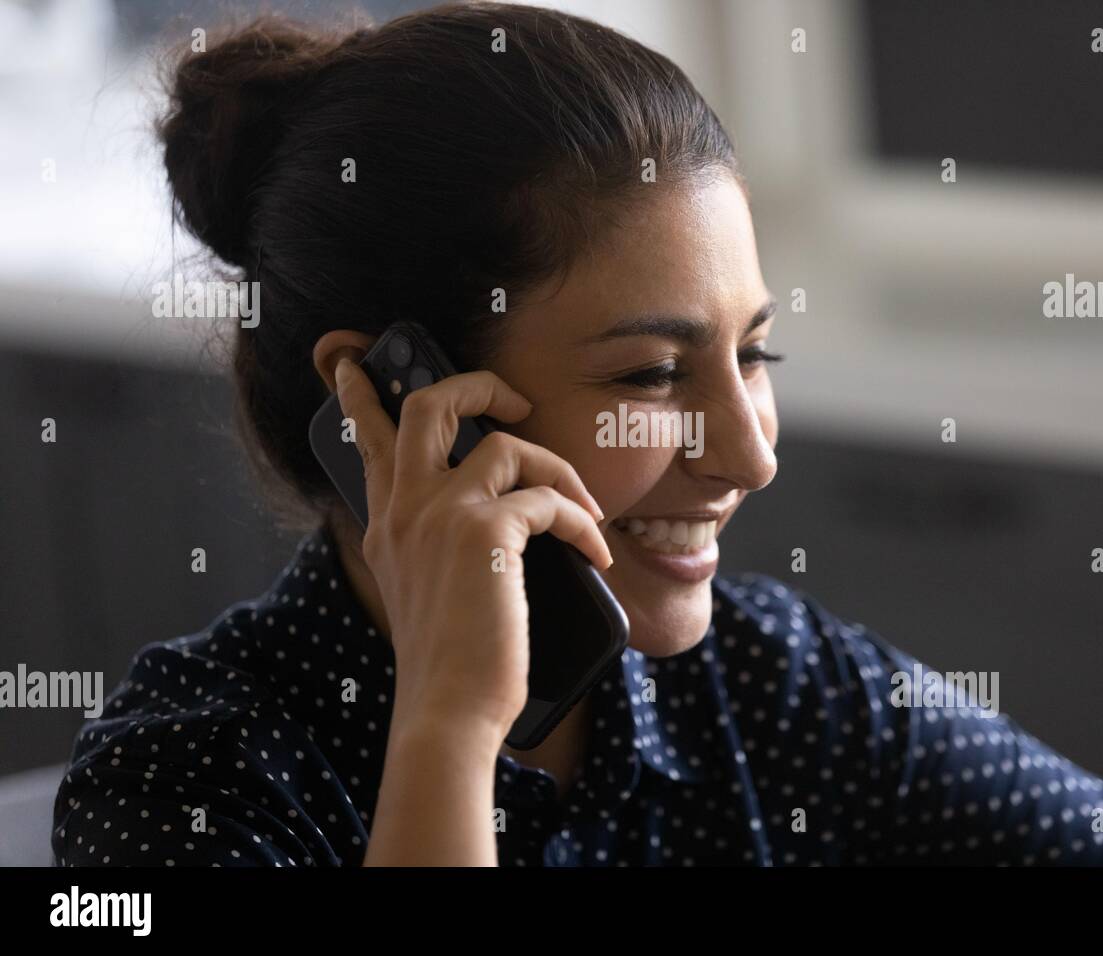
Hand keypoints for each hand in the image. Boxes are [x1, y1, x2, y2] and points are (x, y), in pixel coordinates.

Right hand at [333, 358, 611, 744]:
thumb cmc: (449, 664)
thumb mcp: (424, 594)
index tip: (354, 361)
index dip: (363, 394)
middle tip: (514, 399)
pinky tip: (596, 555)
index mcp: (387, 524)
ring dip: (559, 471)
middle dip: (477, 385)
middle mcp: (406, 509)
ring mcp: (441, 515)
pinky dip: (583, 523)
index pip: (370, 440)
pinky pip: (549, 500)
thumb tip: (502, 521)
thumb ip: (438, 548)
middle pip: (430, 404)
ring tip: (586, 510)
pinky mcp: (485, 532)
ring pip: (506, 444)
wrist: (447, 710)